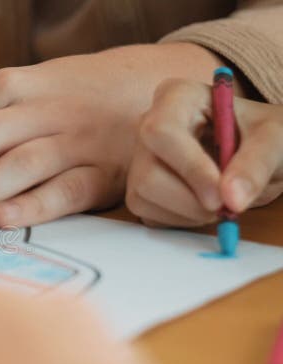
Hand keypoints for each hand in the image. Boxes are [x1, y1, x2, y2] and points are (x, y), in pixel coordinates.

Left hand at [0, 43, 225, 228]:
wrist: (147, 88)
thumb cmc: (65, 99)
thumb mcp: (18, 97)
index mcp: (6, 89)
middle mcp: (34, 111)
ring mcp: (70, 141)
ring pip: (15, 166)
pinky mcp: (101, 173)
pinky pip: (64, 191)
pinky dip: (33, 206)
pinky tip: (2, 220)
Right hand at [127, 79, 282, 227]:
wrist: (253, 150)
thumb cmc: (260, 133)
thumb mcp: (273, 138)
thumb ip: (256, 164)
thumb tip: (232, 200)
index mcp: (176, 97)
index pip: (161, 131)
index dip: (190, 168)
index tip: (222, 196)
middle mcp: (148, 126)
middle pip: (148, 174)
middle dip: (190, 200)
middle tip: (226, 207)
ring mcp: (139, 159)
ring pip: (142, 197)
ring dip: (188, 213)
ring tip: (219, 203)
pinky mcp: (138, 188)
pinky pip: (148, 215)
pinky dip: (180, 221)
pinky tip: (202, 207)